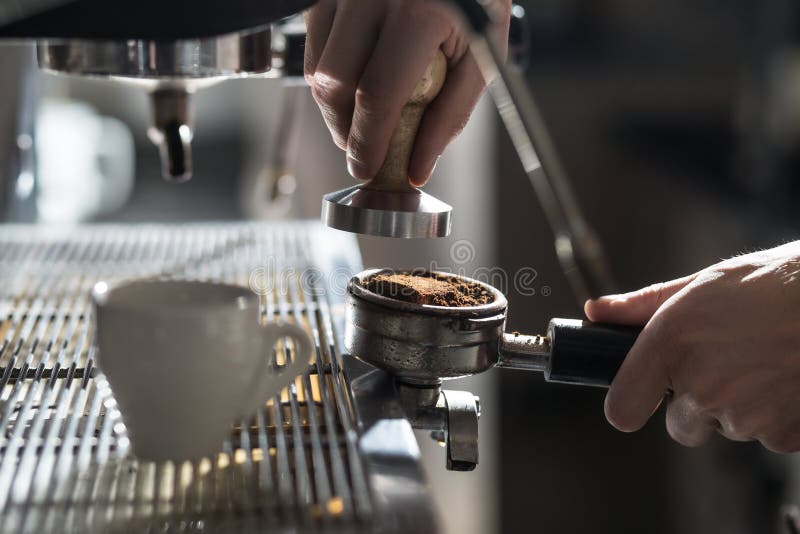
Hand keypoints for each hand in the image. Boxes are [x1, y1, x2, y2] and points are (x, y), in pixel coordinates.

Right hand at [304, 0, 510, 184]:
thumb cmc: (476, 0)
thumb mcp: (481, 55)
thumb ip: (451, 113)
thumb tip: (418, 166)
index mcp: (418, 10)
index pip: (377, 94)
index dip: (367, 143)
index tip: (367, 169)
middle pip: (334, 83)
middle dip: (344, 130)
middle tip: (365, 148)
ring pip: (317, 66)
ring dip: (334, 105)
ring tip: (365, 114)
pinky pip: (314, 41)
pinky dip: (330, 71)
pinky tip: (357, 75)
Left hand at [585, 242, 799, 452]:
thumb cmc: (770, 285)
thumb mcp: (699, 285)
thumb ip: (641, 306)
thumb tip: (596, 312)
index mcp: (671, 345)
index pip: (621, 410)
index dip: (629, 405)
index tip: (639, 396)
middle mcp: (702, 386)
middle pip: (680, 426)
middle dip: (694, 404)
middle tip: (722, 364)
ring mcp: (744, 416)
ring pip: (725, 428)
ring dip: (737, 407)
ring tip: (759, 362)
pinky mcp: (783, 436)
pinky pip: (766, 436)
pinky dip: (774, 415)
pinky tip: (784, 377)